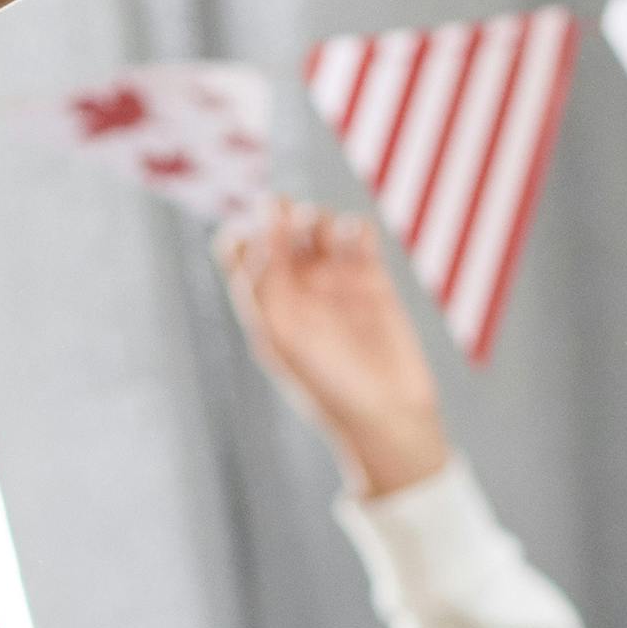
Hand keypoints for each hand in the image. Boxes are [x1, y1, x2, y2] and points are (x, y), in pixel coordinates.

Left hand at [224, 204, 450, 493]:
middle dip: (280, 214)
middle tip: (286, 216)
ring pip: (317, 225)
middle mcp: (295, 289)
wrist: (388, 413)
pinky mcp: (372, 280)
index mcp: (264, 304)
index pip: (238, 249)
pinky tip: (355, 240)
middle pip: (278, 228)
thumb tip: (255, 230)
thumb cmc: (327, 385)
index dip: (245, 232)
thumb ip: (262, 282)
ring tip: (323, 233)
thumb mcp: (282, 336)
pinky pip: (357, 236)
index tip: (258, 237)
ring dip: (315, 217)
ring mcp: (334, 282)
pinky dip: (353, 227)